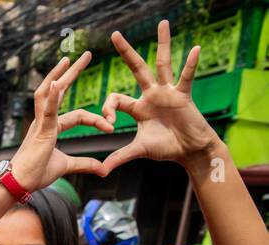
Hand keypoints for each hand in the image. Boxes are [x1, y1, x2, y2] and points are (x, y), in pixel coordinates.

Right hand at [9, 52, 112, 188]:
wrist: (18, 184)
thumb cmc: (35, 176)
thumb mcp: (65, 166)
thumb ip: (84, 164)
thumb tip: (104, 169)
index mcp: (49, 128)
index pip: (77, 116)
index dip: (95, 120)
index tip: (110, 127)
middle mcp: (43, 121)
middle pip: (58, 91)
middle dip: (72, 73)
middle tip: (86, 55)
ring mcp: (40, 124)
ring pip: (48, 93)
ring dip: (58, 74)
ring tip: (69, 58)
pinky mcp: (40, 130)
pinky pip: (47, 109)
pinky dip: (53, 95)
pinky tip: (58, 81)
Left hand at [99, 21, 218, 173]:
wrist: (189, 151)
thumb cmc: (165, 148)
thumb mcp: (139, 150)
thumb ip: (119, 157)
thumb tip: (100, 171)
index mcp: (138, 107)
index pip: (116, 98)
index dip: (108, 109)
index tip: (109, 125)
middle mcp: (151, 94)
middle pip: (136, 68)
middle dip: (125, 52)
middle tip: (114, 34)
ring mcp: (168, 92)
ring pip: (163, 63)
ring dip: (162, 44)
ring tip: (163, 23)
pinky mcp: (183, 95)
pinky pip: (186, 77)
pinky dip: (190, 64)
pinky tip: (194, 49)